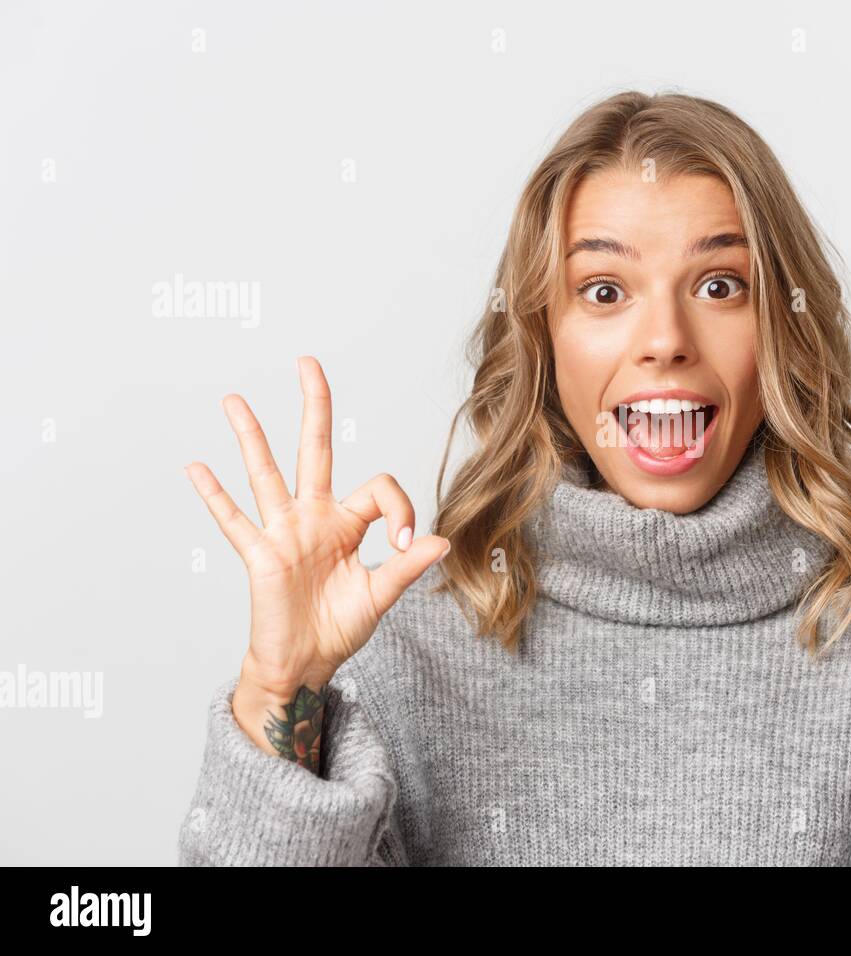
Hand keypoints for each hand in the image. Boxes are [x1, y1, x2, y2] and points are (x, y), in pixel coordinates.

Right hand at [184, 357, 449, 715]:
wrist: (305, 664)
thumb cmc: (339, 628)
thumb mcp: (380, 595)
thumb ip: (406, 566)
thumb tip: (442, 541)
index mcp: (348, 524)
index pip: (378, 489)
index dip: (400, 509)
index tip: (407, 541)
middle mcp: (314, 518)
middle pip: (314, 450)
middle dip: (314, 406)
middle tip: (308, 362)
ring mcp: (283, 533)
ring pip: (266, 474)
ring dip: (251, 437)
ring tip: (234, 399)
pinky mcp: (260, 557)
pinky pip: (235, 521)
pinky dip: (215, 496)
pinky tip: (197, 466)